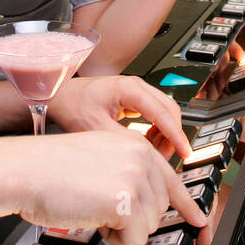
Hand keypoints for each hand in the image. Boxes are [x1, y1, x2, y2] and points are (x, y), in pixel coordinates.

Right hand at [5, 130, 206, 244]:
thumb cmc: (48, 169)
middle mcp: (141, 157)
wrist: (23, 171)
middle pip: (160, 208)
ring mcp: (136, 177)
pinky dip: (115, 238)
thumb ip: (127, 174)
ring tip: (94, 210)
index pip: (170, 179)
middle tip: (104, 210)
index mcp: (134, 145)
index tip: (199, 219)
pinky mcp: (127, 200)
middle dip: (134, 218)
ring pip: (149, 225)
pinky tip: (94, 219)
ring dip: (123, 229)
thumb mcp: (99, 161)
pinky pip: (134, 237)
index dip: (185, 204)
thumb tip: (147, 204)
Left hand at [48, 75, 190, 158]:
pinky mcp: (133, 100)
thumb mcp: (97, 128)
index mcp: (129, 88)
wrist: (58, 96)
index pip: (163, 113)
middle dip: (172, 136)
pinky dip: (157, 131)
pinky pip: (155, 115)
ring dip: (165, 134)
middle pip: (170, 111)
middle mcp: (137, 86)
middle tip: (166, 158)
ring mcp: (136, 92)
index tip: (185, 152)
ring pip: (165, 113)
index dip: (176, 135)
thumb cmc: (72, 105)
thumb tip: (147, 155)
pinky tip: (147, 143)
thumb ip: (124, 141)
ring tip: (154, 152)